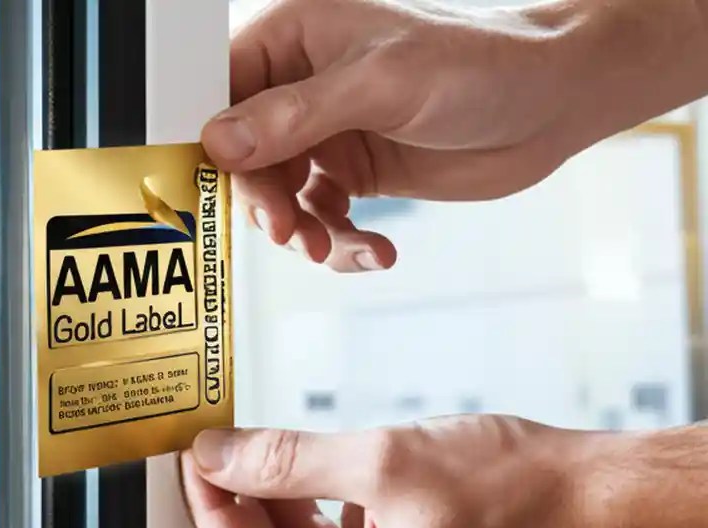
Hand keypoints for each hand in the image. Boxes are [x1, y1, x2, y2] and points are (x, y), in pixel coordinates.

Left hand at [181, 415, 630, 527]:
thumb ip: (287, 461)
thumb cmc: (525, 492)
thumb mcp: (382, 460)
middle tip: (225, 450)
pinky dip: (336, 520)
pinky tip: (332, 477)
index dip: (214, 510)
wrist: (614, 503)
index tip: (197, 461)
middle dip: (248, 506)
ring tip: (270, 454)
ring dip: (291, 509)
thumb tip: (221, 458)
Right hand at [205, 0, 707, 270]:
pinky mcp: (353, 171)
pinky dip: (337, 241)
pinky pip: (319, 217)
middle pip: (242, 155)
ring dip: (300, 231)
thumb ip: (295, 115)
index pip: (218, 89)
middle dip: (263, 201)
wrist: (556, 103)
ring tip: (331, 248)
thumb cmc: (482, 63)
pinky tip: (371, 250)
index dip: (211, 142)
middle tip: (288, 231)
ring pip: (277, 194)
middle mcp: (300, 84)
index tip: (216, 186)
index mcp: (292, 37)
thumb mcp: (381, 84)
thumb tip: (220, 143)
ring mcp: (325, 130)